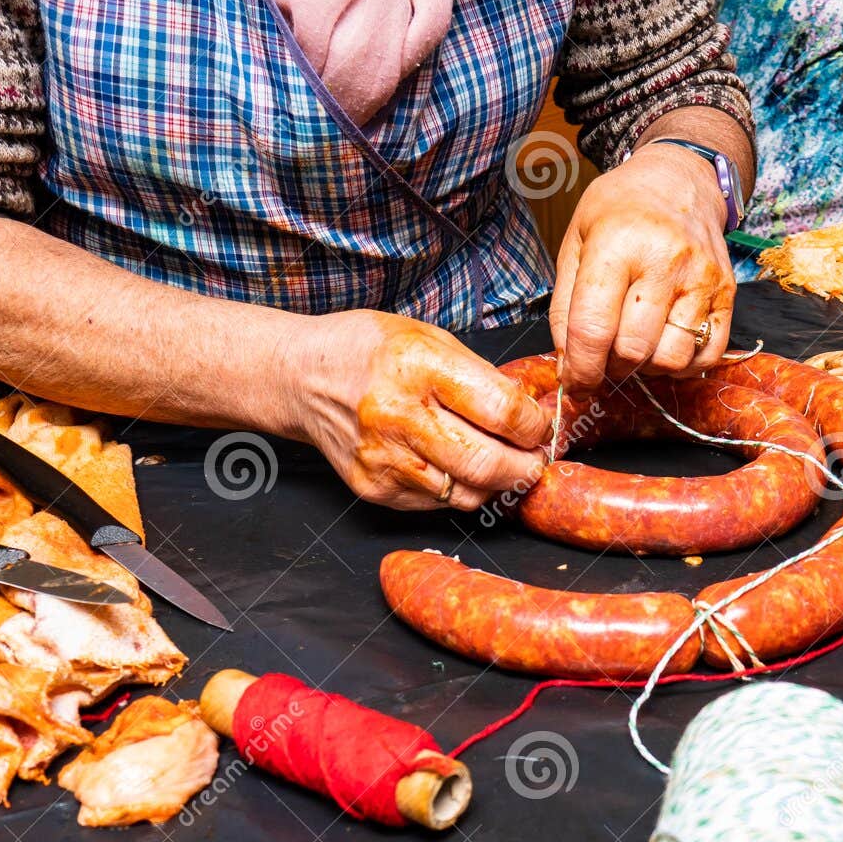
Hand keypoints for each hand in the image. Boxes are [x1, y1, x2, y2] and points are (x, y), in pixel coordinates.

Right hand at [288, 311, 547, 510]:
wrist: (301, 378)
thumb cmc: (370, 351)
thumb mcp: (431, 339)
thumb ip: (482, 378)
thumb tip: (530, 415)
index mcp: (418, 366)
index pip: (501, 411)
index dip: (534, 426)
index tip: (541, 426)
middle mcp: (398, 415)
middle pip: (487, 462)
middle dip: (525, 466)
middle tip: (535, 460)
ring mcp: (383, 458)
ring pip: (466, 493)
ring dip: (496, 484)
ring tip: (503, 465)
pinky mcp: (374, 488)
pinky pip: (437, 502)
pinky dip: (460, 490)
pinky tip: (459, 469)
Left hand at [548, 141, 735, 391]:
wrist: (679, 180)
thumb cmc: (620, 211)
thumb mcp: (576, 241)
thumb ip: (565, 306)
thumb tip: (570, 366)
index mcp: (617, 244)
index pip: (593, 328)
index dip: (580, 369)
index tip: (576, 384)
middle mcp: (664, 261)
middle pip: (632, 350)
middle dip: (611, 368)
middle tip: (604, 356)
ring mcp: (701, 278)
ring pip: (671, 359)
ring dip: (646, 367)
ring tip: (635, 346)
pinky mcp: (726, 292)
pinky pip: (707, 355)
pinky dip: (683, 366)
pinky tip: (665, 346)